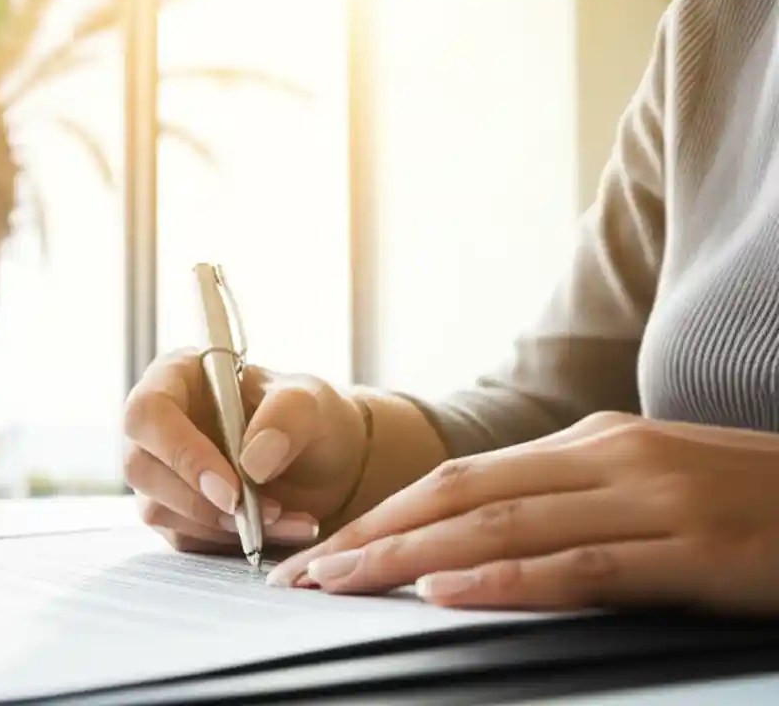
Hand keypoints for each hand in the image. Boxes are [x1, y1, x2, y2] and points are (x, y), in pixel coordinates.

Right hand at [123, 348, 367, 553]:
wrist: (329, 466)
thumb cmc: (312, 418)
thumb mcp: (313, 403)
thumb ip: (287, 417)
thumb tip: (252, 463)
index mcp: (177, 378)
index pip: (148, 411)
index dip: (180, 452)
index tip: (231, 488)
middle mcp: (158, 425)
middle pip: (140, 467)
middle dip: (199, 500)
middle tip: (258, 513)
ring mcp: (161, 471)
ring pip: (158, 509)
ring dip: (221, 524)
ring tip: (282, 518)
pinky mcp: (174, 512)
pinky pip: (183, 537)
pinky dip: (229, 543)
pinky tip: (274, 532)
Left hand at [267, 412, 778, 614]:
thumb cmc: (750, 504)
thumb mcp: (648, 486)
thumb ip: (569, 501)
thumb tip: (477, 541)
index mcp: (589, 443)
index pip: (459, 477)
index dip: (383, 513)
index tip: (326, 551)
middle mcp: (607, 458)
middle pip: (461, 495)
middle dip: (373, 535)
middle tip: (305, 574)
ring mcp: (651, 499)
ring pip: (503, 525)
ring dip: (410, 556)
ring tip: (343, 583)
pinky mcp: (693, 549)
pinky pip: (581, 566)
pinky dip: (505, 581)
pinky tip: (447, 595)